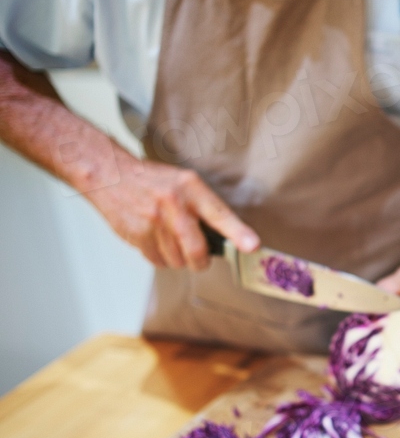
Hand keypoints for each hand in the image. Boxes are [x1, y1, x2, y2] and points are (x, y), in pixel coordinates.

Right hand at [85, 147, 258, 268]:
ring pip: (177, 261)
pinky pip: (158, 262)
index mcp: (191, 189)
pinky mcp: (137, 235)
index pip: (219, 215)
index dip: (238, 233)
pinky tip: (155, 239)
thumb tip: (228, 240)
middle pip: (197, 251)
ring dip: (178, 258)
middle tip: (200, 258)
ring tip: (170, 239)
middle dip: (201, 261)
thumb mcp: (185, 183)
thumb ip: (205, 208)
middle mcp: (174, 205)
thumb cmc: (153, 181)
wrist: (109, 175)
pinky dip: (161, 258)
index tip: (252, 247)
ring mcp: (154, 222)